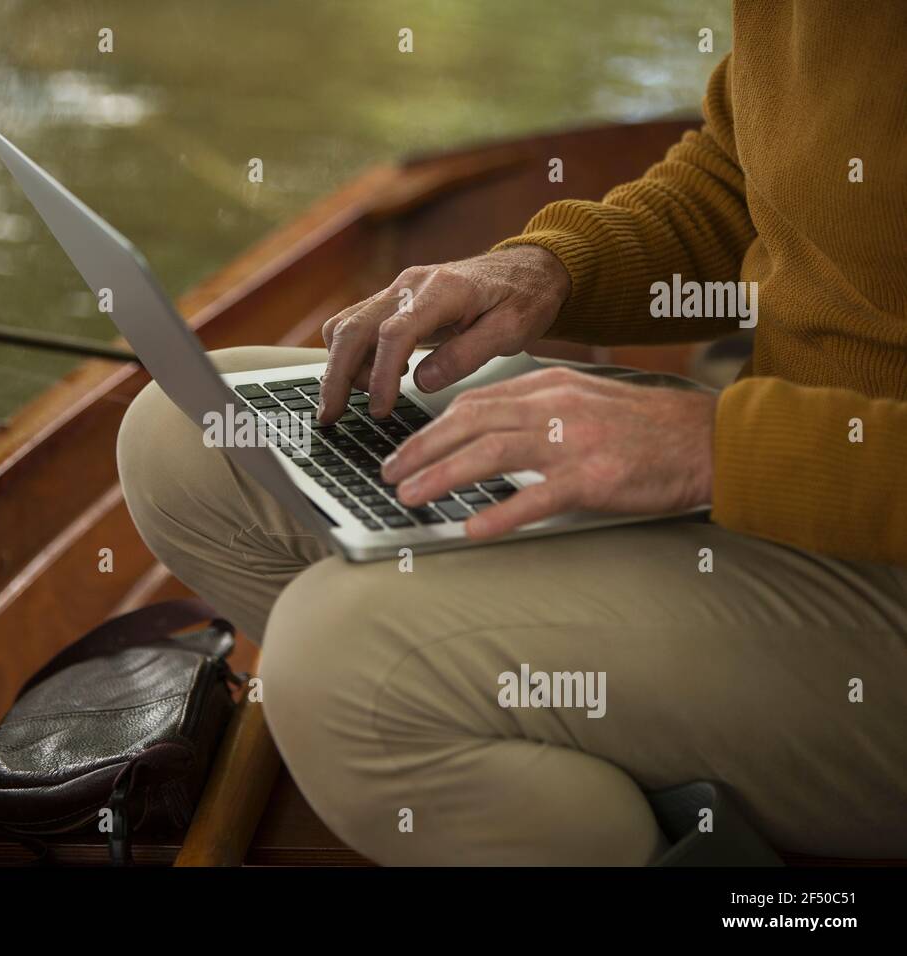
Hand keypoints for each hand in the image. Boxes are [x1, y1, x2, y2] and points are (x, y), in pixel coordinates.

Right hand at [317, 245, 569, 422]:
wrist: (528, 267)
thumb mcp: (513, 329)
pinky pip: (356, 325)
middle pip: (353, 327)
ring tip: (359, 401)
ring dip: (341, 366)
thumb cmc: (524, 297)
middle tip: (329, 416)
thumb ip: (468, 354)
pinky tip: (375, 379)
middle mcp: (410, 285)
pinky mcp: (392, 300)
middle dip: (336, 375)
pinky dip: (353, 355)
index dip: (380, 375)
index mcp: (442, 290)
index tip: (380, 410)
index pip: (394, 333)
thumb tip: (423, 381)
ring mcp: (397, 290)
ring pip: (346, 325)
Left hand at [380, 366, 717, 540]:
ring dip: (441, 476)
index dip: (430, 428)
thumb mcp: (584, 399)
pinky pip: (536, 498)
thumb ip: (537, 408)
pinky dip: (499, 514)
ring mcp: (573, 442)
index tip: (404, 449)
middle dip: (420, 449)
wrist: (709, 440)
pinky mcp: (594, 480)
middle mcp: (554, 407)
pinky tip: (472, 529)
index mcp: (549, 386)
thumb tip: (483, 428)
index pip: (472, 402)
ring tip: (410, 496)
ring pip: (489, 455)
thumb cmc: (645, 427)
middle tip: (389, 474)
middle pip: (469, 423)